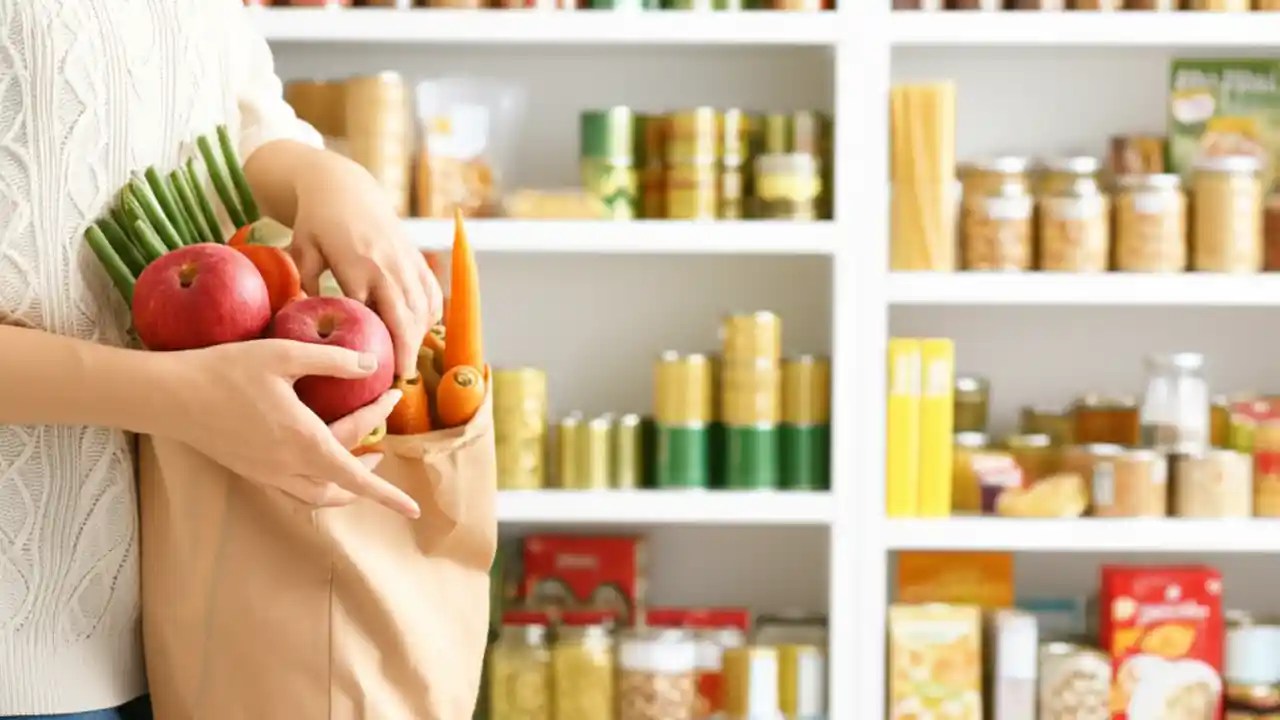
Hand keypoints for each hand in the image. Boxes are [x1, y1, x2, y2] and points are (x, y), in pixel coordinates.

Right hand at [159, 339, 419, 517]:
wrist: (169, 396)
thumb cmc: (225, 370)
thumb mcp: (284, 355)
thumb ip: (332, 360)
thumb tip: (372, 364)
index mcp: (303, 442)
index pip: (356, 478)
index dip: (387, 494)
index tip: (413, 508)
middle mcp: (288, 467)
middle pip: (343, 482)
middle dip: (370, 466)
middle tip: (383, 427)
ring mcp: (267, 474)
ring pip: (318, 495)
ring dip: (345, 484)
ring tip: (363, 457)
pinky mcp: (251, 471)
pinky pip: (294, 490)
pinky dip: (318, 483)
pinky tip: (320, 459)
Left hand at [288, 152, 442, 377]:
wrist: (345, 187)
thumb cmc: (317, 222)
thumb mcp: (302, 251)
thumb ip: (307, 284)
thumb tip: (310, 318)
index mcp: (357, 265)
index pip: (371, 315)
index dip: (374, 345)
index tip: (371, 371)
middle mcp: (388, 266)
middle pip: (405, 318)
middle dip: (406, 352)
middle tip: (399, 381)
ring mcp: (407, 262)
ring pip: (423, 309)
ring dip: (420, 338)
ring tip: (408, 362)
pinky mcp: (417, 259)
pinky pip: (432, 294)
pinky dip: (431, 316)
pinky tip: (421, 332)